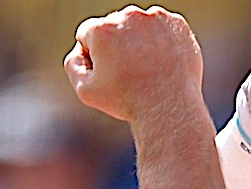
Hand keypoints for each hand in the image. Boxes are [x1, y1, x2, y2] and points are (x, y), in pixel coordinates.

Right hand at [63, 6, 203, 122]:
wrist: (170, 109)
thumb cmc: (127, 102)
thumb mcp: (86, 91)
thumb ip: (73, 64)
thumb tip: (80, 48)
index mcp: (102, 29)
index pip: (87, 33)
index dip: (94, 56)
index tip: (109, 74)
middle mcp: (128, 16)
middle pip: (113, 26)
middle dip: (116, 45)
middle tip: (129, 73)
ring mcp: (155, 18)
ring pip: (138, 25)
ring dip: (138, 41)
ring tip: (147, 68)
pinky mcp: (177, 24)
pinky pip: (161, 28)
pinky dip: (161, 41)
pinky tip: (163, 63)